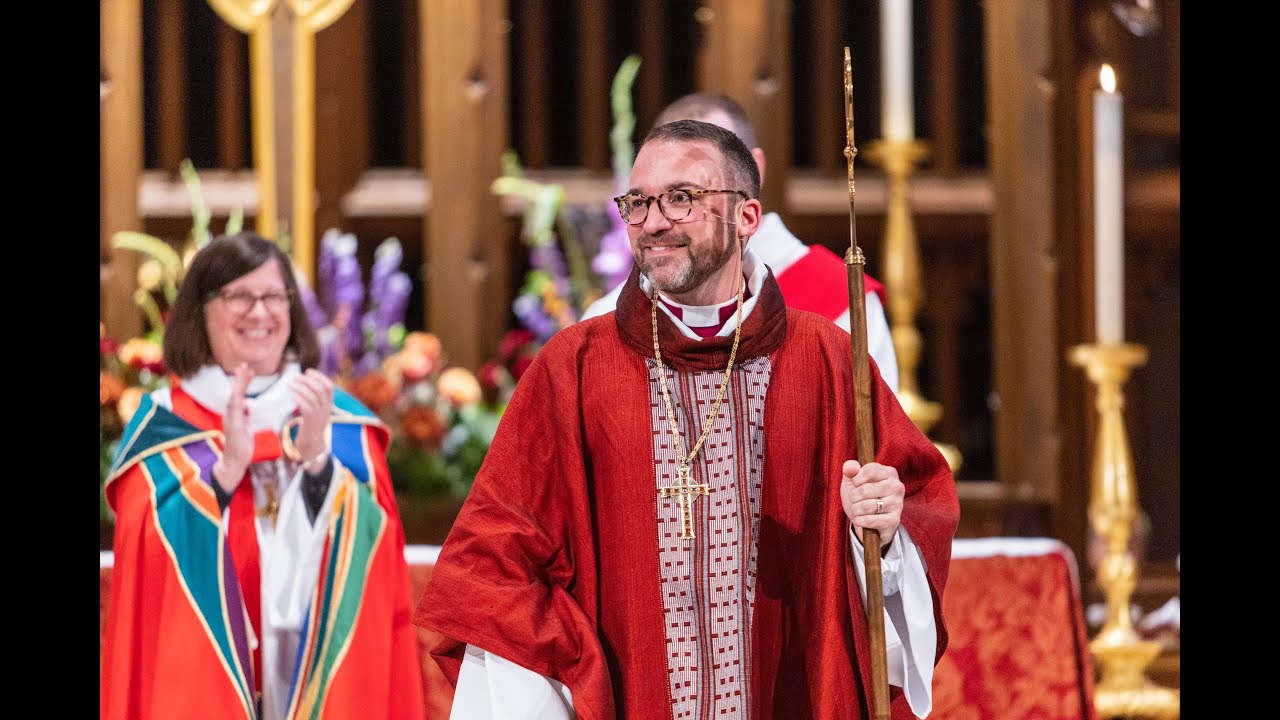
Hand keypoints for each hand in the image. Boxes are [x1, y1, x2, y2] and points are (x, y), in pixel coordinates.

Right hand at [214, 363, 253, 492]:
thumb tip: (246, 405)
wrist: (233, 461)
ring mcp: (230, 421)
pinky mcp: (233, 429)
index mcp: (235, 413)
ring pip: (233, 400)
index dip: (242, 381)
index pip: (238, 394)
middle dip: (239, 379)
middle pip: (234, 393)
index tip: (248, 369)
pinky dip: (237, 405)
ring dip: (238, 387)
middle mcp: (230, 415)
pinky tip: (241, 398)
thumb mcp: (245, 426)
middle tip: (244, 366)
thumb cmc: (240, 445)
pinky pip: (234, 415)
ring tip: (243, 375)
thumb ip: (245, 415)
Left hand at [291, 368, 333, 463]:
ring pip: (313, 397)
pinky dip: (300, 399)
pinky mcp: (312, 422)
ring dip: (300, 388)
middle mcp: (326, 408)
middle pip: (320, 389)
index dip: (319, 376)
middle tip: (295, 377)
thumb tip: (303, 380)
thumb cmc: (311, 423)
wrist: (313, 443)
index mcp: (329, 404)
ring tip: (290, 384)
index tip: (307, 371)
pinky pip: (307, 408)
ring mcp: (320, 415)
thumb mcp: (317, 409)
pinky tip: (292, 396)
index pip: (329, 386)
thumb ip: (314, 396)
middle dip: (307, 381)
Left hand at [839, 460, 904, 546]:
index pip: (870, 470)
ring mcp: (897, 504)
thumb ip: (850, 468)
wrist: (868, 522)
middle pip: (864, 489)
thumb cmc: (860, 496)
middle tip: (855, 499)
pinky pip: (870, 520)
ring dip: (855, 510)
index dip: (856, 478)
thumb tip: (850, 467)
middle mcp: (897, 487)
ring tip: (858, 510)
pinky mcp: (894, 521)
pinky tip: (860, 519)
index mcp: (889, 473)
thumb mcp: (852, 479)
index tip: (855, 483)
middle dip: (853, 496)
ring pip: (866, 506)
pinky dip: (860, 521)